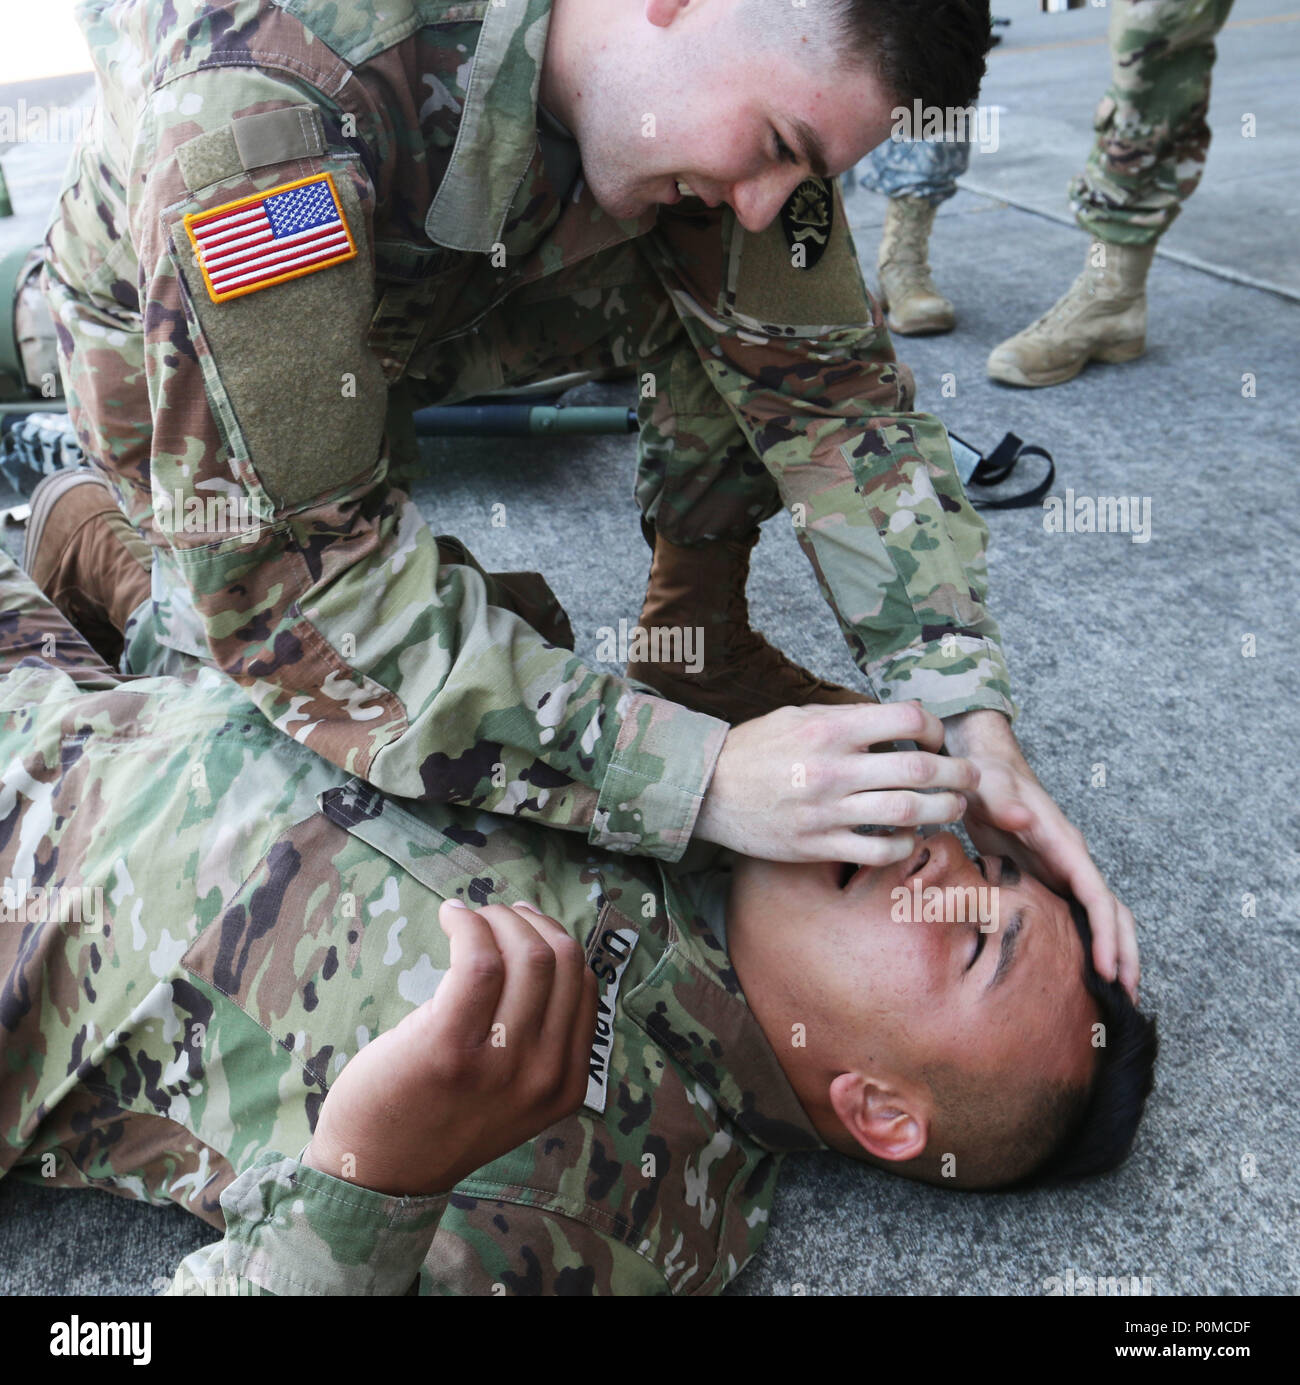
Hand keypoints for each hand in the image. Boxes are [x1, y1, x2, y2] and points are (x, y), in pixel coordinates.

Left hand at [304, 900, 597, 1195]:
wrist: (378, 1171)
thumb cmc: (439, 1117)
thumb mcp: (513, 1092)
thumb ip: (538, 1040)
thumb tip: (539, 948)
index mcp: (565, 1084)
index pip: (584, 984)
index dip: (555, 939)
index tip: (524, 925)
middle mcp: (543, 1075)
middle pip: (560, 961)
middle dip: (528, 922)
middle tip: (493, 916)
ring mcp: (500, 1063)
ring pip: (526, 955)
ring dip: (496, 919)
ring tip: (468, 917)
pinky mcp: (450, 1047)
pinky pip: (478, 960)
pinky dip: (467, 925)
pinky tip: (450, 918)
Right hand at [694, 701, 979, 867]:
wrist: (705, 790)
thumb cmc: (754, 749)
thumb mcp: (796, 716)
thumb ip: (846, 718)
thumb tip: (896, 722)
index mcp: (830, 728)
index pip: (907, 719)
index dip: (934, 728)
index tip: (935, 739)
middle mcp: (832, 768)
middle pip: (920, 770)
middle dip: (958, 774)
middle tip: (969, 778)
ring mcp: (826, 811)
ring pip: (908, 812)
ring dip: (942, 810)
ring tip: (951, 807)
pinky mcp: (817, 846)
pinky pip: (879, 850)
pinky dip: (904, 844)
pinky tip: (910, 836)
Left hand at [945, 710, 1139, 999]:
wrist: (985, 769)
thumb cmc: (986, 777)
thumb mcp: (988, 785)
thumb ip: (1002, 801)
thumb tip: (1023, 819)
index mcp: (1064, 844)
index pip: (1096, 894)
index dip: (1105, 933)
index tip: (1107, 969)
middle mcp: (1073, 860)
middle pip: (1112, 912)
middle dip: (1124, 954)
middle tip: (1127, 1000)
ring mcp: (1065, 871)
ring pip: (1103, 917)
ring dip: (1115, 954)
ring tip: (1119, 998)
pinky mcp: (1051, 878)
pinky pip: (1079, 915)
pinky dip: (1090, 943)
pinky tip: (1085, 973)